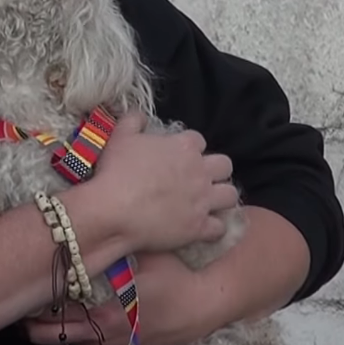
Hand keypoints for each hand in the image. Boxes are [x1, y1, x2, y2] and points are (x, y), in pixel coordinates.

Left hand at [22, 252, 221, 344]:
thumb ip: (114, 247)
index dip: (39, 315)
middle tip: (18, 318)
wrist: (209, 304)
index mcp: (108, 318)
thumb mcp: (142, 256)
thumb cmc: (175, 277)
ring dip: (60, 335)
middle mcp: (111, 339)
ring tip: (35, 323)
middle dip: (41, 329)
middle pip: (65, 339)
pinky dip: (81, 340)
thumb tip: (85, 232)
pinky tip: (70, 329)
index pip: (63, 322)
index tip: (21, 305)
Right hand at [81, 111, 237, 253]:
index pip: (198, 140)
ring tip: (206, 203)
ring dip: (221, 197)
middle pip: (224, 165)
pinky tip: (201, 228)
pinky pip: (219, 228)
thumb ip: (133, 120)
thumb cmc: (116, 171)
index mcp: (184, 147)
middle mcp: (200, 172)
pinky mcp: (199, 227)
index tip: (177, 157)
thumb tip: (141, 116)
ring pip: (231, 195)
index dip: (189, 148)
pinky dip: (213, 228)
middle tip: (197, 179)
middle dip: (215, 170)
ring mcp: (203, 201)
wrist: (112, 210)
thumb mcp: (120, 136)